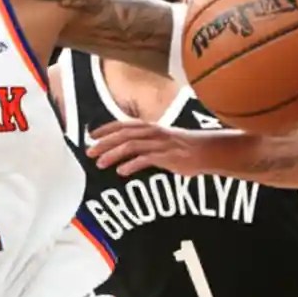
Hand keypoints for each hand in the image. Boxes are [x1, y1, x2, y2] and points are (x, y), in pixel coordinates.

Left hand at [86, 121, 216, 176]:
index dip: (106, 129)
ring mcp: (160, 144)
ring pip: (130, 145)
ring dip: (113, 154)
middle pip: (123, 134)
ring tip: (100, 164)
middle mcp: (153, 132)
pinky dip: (131, 164)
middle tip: (89, 152)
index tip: (91, 135)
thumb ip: (145, 141)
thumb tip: (125, 147)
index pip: (123, 124)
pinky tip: (121, 171)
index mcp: (150, 127)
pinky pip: (145, 159)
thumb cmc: (184, 147)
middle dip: (104, 143)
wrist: (208, 151)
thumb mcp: (162, 139)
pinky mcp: (167, 156)